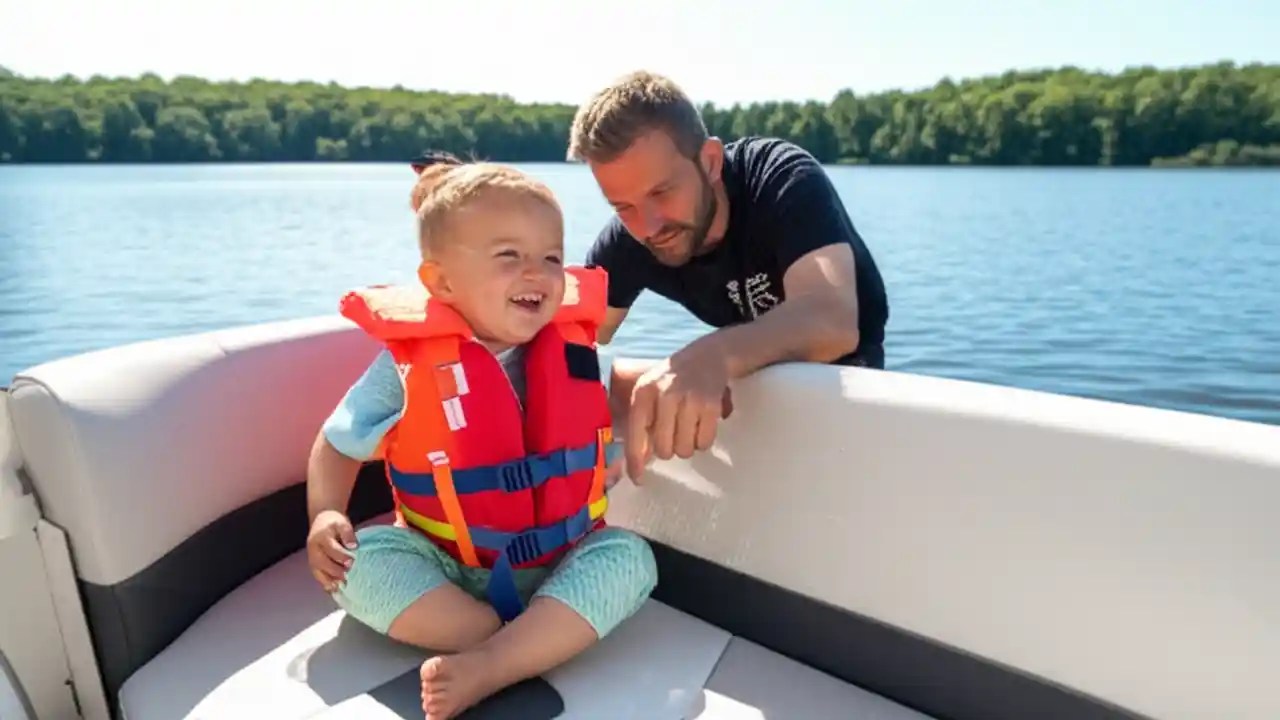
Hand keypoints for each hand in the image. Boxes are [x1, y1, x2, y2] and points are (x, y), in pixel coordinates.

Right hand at [307, 510, 356, 592]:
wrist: (322, 520)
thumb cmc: (334, 523)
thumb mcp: (342, 522)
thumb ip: (348, 533)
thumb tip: (353, 546)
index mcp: (321, 537)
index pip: (331, 548)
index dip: (341, 556)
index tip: (352, 561)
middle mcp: (313, 549)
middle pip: (322, 562)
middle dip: (335, 571)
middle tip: (347, 576)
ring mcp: (312, 558)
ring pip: (318, 572)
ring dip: (329, 581)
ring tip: (341, 587)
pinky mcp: (314, 565)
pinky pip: (318, 576)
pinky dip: (326, 584)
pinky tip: (335, 590)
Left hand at [625, 343, 733, 480]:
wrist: (708, 356)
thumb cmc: (673, 381)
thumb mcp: (650, 392)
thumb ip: (641, 423)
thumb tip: (636, 463)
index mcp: (644, 393)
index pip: (635, 434)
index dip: (635, 461)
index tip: (638, 479)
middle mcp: (665, 395)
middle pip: (664, 449)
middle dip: (668, 449)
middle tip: (673, 435)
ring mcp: (690, 399)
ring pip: (685, 449)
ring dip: (687, 445)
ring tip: (688, 427)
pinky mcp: (711, 405)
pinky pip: (705, 442)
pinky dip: (703, 441)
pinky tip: (701, 425)